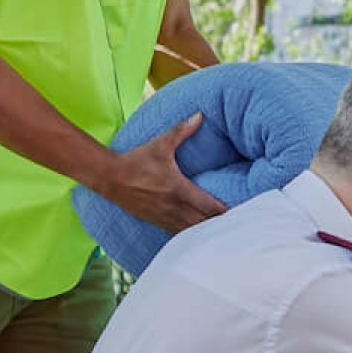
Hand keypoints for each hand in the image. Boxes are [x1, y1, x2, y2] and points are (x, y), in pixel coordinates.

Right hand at [97, 115, 226, 233]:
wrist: (109, 177)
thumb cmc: (137, 160)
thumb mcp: (160, 144)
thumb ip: (182, 130)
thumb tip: (200, 114)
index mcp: (179, 190)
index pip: (209, 207)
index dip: (226, 212)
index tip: (241, 213)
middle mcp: (174, 207)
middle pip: (204, 224)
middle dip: (221, 225)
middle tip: (238, 224)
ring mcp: (165, 217)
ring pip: (192, 233)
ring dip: (207, 232)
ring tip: (223, 233)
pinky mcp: (157, 222)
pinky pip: (178, 235)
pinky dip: (191, 236)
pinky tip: (201, 237)